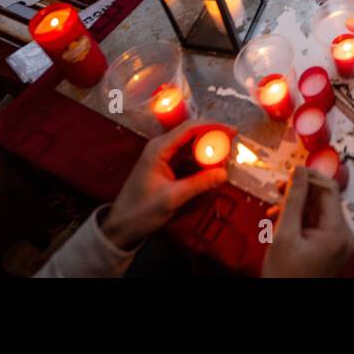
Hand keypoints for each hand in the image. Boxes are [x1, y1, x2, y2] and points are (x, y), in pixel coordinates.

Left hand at [102, 121, 229, 250]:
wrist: (121, 227)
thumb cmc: (141, 211)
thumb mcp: (172, 198)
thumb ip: (198, 184)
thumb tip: (224, 173)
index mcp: (159, 149)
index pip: (189, 128)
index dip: (213, 126)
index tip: (232, 131)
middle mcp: (160, 147)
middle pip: (191, 133)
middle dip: (212, 137)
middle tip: (232, 146)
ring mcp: (162, 156)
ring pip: (190, 144)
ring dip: (207, 148)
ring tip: (225, 157)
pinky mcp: (165, 166)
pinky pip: (186, 156)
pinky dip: (200, 159)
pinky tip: (211, 167)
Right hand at [261, 166, 353, 277]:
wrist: (286, 303)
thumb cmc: (284, 277)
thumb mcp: (284, 234)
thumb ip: (293, 200)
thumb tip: (298, 171)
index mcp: (337, 232)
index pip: (329, 190)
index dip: (309, 177)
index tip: (290, 173)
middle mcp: (343, 236)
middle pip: (324, 200)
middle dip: (300, 193)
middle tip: (278, 188)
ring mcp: (338, 243)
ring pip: (318, 211)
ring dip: (296, 207)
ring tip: (274, 208)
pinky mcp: (330, 248)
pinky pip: (316, 225)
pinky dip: (299, 220)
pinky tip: (280, 221)